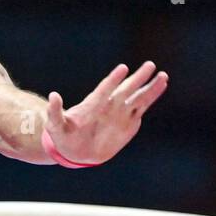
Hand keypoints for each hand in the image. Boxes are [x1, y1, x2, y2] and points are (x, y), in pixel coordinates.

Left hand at [44, 61, 167, 164]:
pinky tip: (161, 86)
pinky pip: (141, 108)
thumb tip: (52, 96)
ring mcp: (120, 113)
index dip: (113, 80)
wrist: (75, 151)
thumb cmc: (63, 136)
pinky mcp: (129, 122)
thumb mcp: (55, 126)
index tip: (123, 69)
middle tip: (150, 65)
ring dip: (150, 88)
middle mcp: (109, 105)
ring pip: (138, 97)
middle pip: (125, 89)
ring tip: (163, 76)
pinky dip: (151, 98)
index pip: (105, 90)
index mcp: (92, 104)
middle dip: (137, 78)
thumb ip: (54, 112)